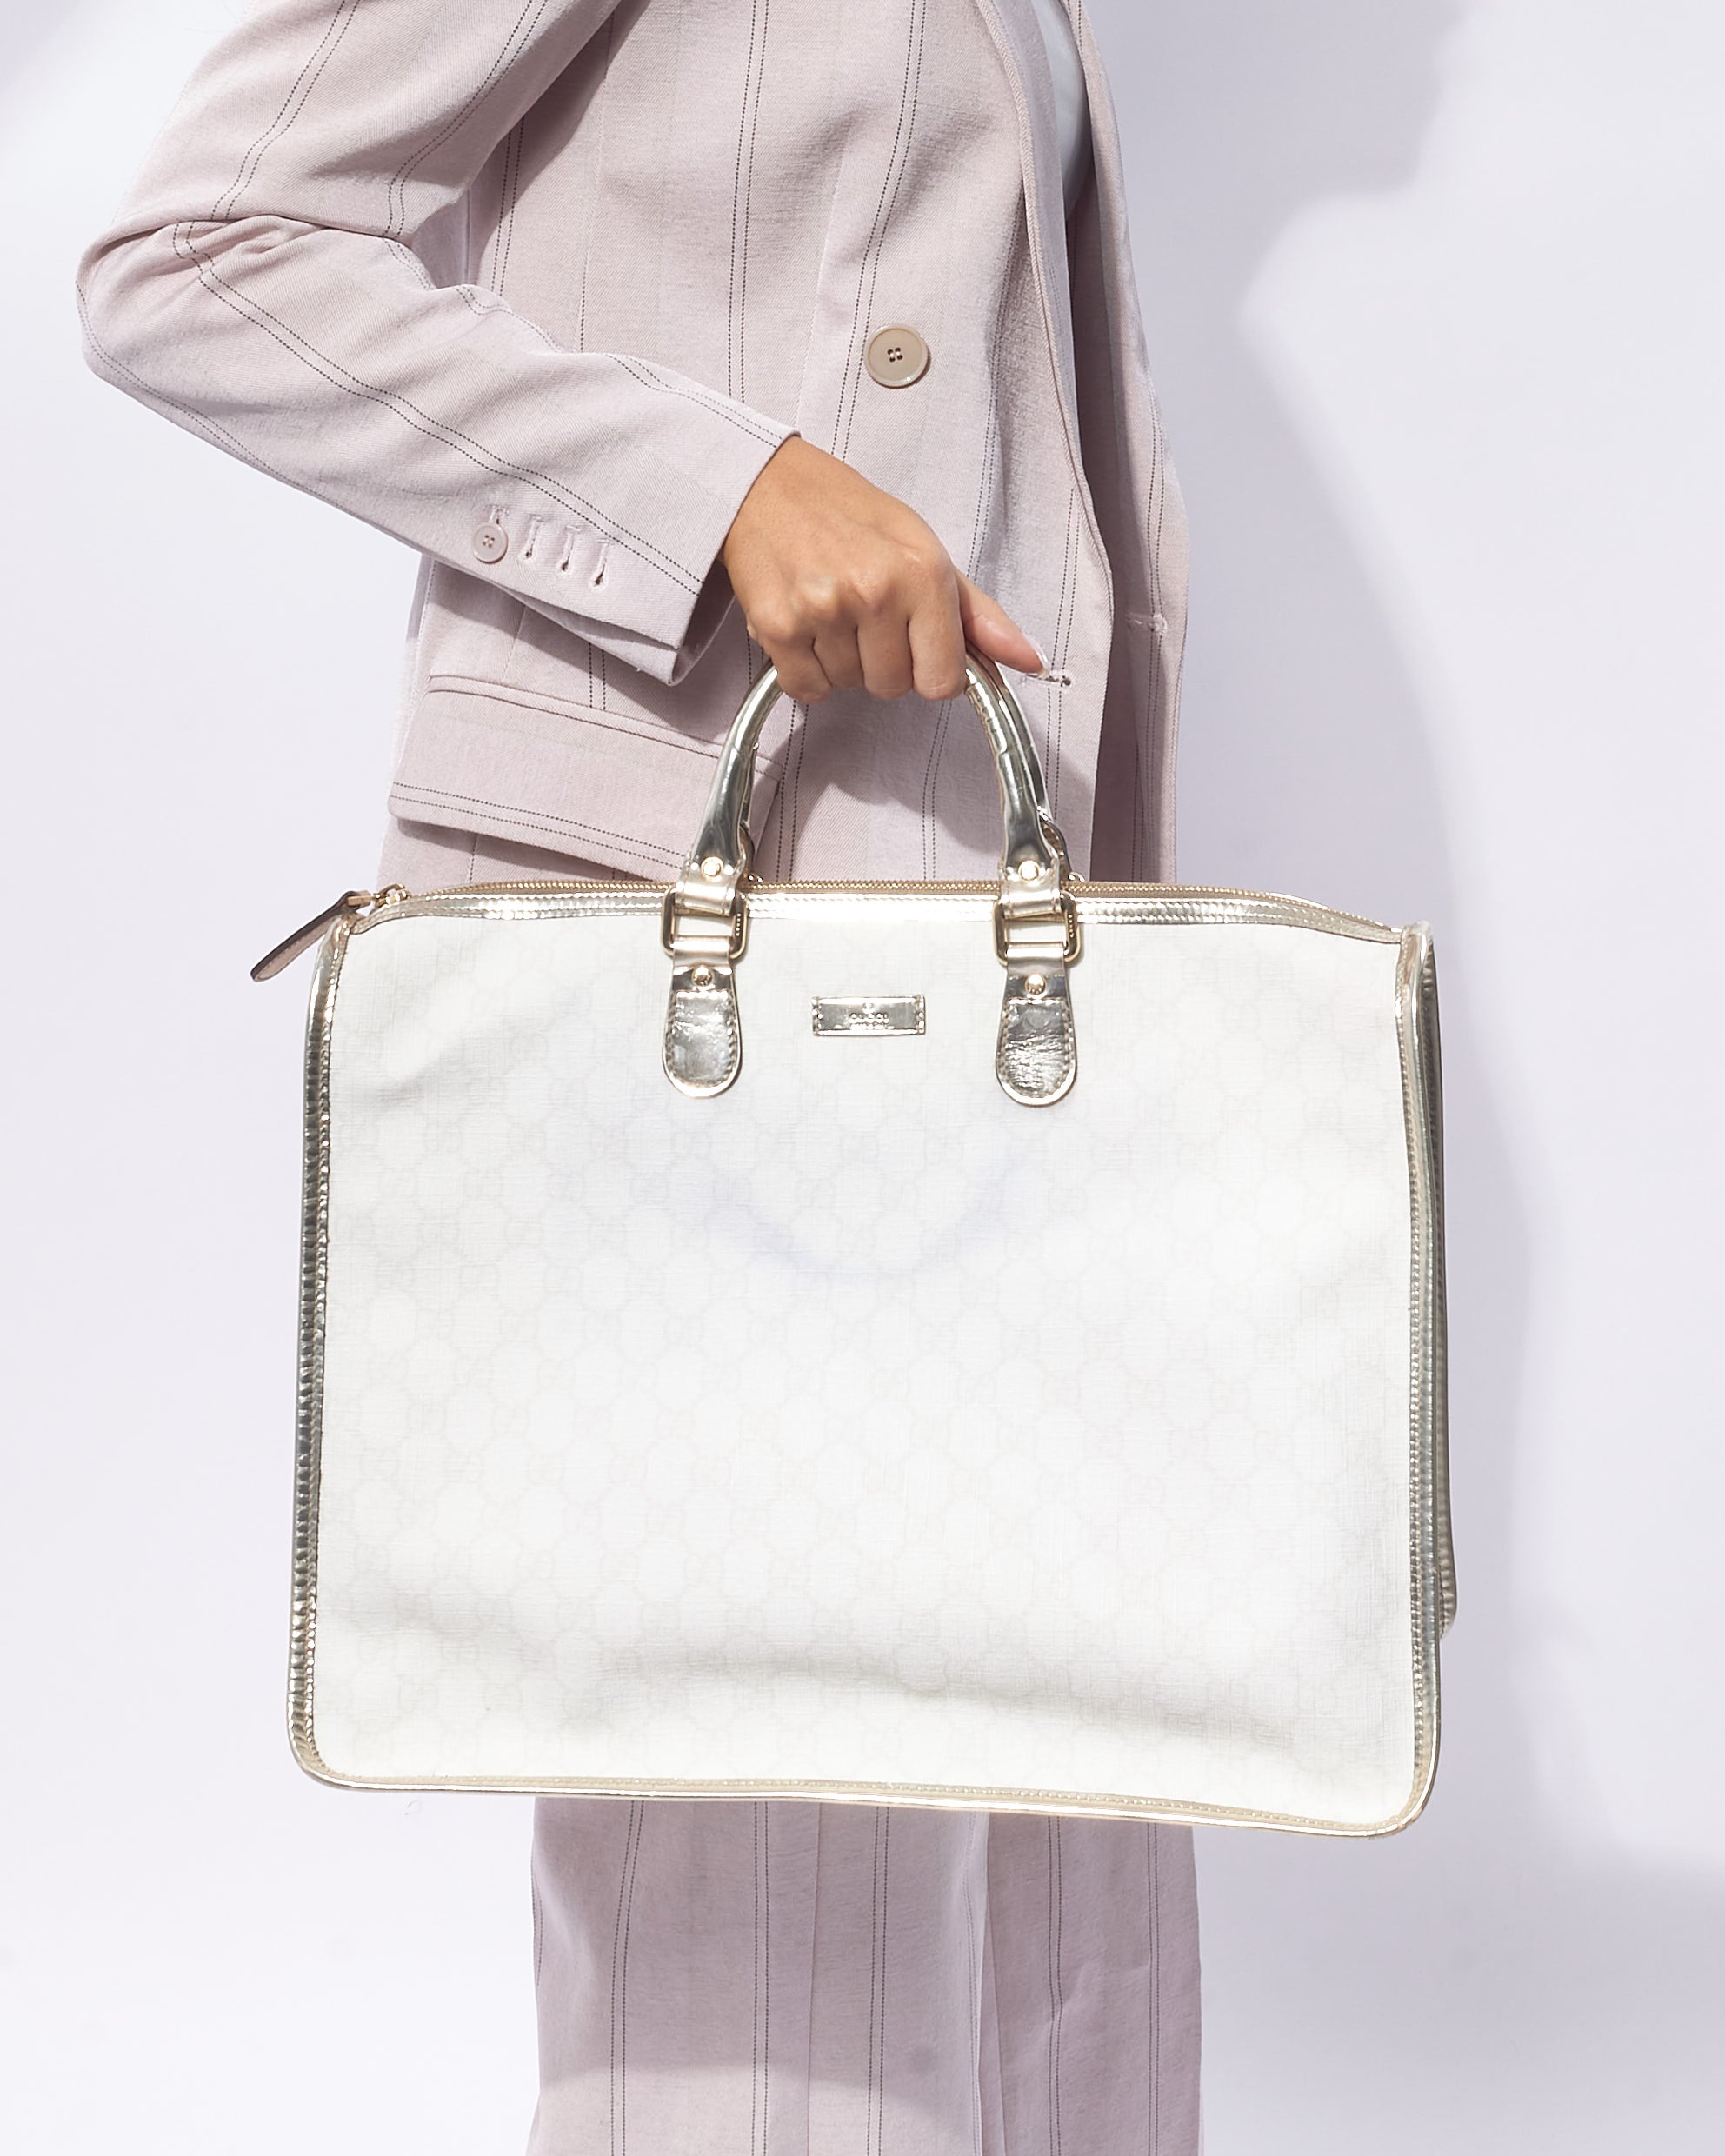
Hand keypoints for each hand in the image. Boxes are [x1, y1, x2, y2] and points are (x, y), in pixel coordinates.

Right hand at [721, 436, 1043, 702]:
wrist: (767, 486)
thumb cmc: (850, 515)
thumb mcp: (924, 551)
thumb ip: (978, 615)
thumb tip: (1031, 660)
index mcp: (921, 573)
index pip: (942, 682)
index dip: (928, 669)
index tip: (914, 642)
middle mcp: (875, 593)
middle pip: (893, 688)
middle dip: (882, 662)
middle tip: (864, 615)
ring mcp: (823, 611)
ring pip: (849, 687)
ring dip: (842, 661)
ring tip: (832, 611)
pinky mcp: (777, 627)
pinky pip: (807, 688)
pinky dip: (806, 670)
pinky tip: (806, 627)